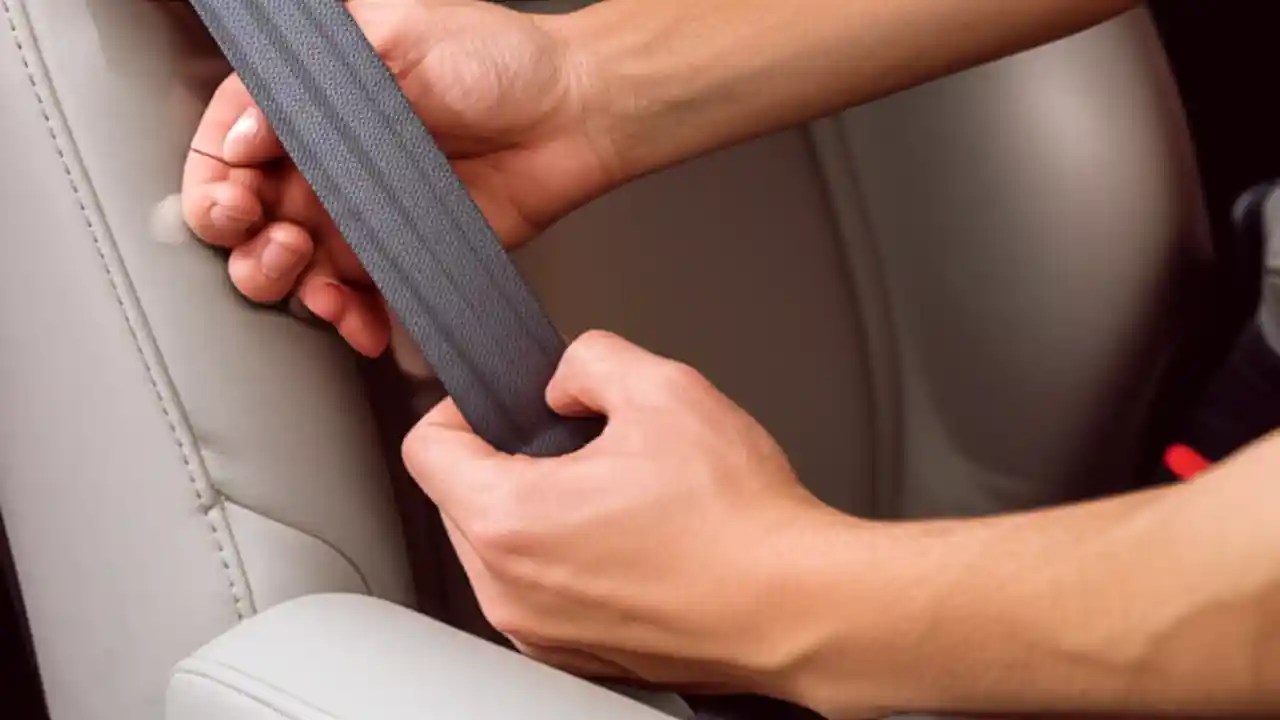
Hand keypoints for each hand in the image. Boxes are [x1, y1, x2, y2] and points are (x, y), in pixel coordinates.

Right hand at [182, 0, 619, 355]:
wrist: (575, 112)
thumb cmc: (496, 57)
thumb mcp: (392, 33)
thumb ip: (310, 82)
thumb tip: (244, 134)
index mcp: (309, 107)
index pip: (226, 151)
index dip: (216, 185)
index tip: (236, 204)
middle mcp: (325, 165)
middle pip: (246, 223)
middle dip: (245, 246)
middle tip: (281, 241)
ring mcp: (363, 217)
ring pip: (293, 271)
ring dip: (289, 288)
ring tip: (319, 283)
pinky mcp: (405, 257)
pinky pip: (360, 301)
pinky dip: (351, 321)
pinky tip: (359, 320)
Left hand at [402, 330, 848, 702]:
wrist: (797, 605)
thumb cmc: (739, 521)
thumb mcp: (664, 389)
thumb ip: (589, 360)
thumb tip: (564, 381)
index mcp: (510, 520)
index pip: (424, 449)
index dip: (461, 407)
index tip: (501, 404)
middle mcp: (510, 589)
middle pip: (460, 500)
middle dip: (508, 460)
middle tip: (581, 446)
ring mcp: (541, 631)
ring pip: (502, 547)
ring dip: (540, 511)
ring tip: (618, 495)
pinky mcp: (576, 653)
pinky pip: (542, 589)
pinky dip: (569, 558)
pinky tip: (632, 539)